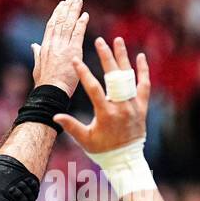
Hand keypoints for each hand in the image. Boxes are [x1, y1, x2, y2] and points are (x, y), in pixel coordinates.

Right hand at [32, 0, 88, 92]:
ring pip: (68, 24)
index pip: (51, 25)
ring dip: (74, 10)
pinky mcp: (73, 51)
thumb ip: (37, 54)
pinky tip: (85, 15)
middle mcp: (53, 43)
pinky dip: (81, 23)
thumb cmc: (45, 84)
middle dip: (67, 7)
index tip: (61, 5)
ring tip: (78, 0)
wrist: (50, 92)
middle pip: (60, 21)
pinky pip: (78, 33)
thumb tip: (34, 45)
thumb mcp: (37, 66)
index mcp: (45, 46)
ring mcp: (62, 46)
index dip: (57, 14)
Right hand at [55, 37, 148, 153]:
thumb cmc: (102, 150)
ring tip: (117, 40)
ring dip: (123, 58)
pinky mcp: (142, 106)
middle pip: (113, 77)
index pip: (94, 89)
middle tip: (100, 41)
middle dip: (106, 57)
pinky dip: (143, 71)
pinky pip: (144, 85)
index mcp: (106, 114)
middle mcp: (121, 107)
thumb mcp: (85, 140)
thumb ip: (71, 126)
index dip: (83, 73)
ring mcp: (133, 106)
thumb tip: (55, 116)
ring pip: (129, 77)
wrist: (126, 160)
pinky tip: (140, 56)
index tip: (75, 60)